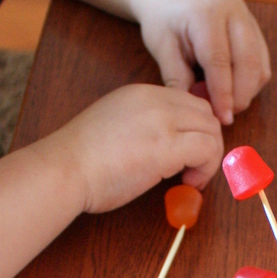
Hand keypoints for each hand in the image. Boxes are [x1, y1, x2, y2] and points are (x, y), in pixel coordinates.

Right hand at [52, 83, 222, 212]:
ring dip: (210, 158)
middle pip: (205, 114)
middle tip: (193, 170)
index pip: (188, 104)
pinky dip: (207, 168)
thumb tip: (164, 151)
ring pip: (212, 130)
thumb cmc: (81, 161)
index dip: (195, 131)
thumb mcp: (116, 128)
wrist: (64, 169)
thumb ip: (142, 129)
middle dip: (208, 144)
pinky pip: (208, 150)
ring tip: (190, 179)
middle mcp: (155, 100)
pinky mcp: (168, 147)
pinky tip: (188, 183)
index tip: (185, 156)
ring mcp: (163, 121)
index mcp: (141, 94)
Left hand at [132, 0, 270, 125]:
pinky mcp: (255, 28)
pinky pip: (262, 62)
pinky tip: (233, 90)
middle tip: (225, 116)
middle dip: (240, 96)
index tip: (222, 118)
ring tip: (226, 103)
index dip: (223, 94)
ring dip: (248, 91)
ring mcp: (248, 18)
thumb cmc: (163, 22)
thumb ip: (179, 80)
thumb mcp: (162, 50)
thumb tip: (199, 110)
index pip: (220, 61)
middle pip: (248, 62)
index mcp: (206, 13)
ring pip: (260, 65)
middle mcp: (233, 11)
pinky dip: (252, 83)